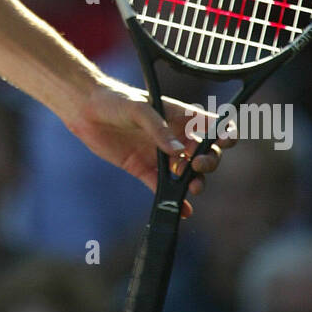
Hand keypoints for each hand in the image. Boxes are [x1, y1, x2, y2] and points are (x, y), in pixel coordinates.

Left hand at [66, 72, 236, 216]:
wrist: (84, 110)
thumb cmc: (114, 100)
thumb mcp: (138, 108)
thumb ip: (158, 128)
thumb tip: (177, 152)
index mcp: (179, 116)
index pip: (211, 125)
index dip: (224, 134)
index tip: (226, 143)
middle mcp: (174, 137)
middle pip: (205, 154)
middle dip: (209, 162)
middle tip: (198, 166)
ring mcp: (160, 154)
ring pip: (187, 174)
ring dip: (195, 183)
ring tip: (193, 189)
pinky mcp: (144, 169)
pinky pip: (163, 187)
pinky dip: (174, 199)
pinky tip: (183, 210)